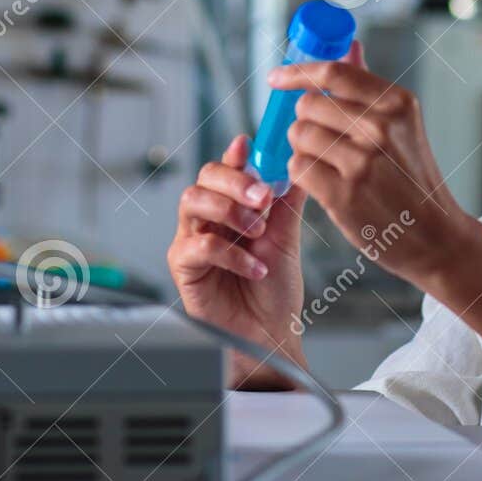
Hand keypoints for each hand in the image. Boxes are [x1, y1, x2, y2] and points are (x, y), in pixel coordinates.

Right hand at [167, 134, 307, 387]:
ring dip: (229, 210)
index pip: (226, 171)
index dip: (234, 155)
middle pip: (203, 179)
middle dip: (234, 180)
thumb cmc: (274, 293)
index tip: (248, 144)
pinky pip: (199, 247)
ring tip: (259, 232)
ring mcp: (192, 243)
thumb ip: (287, 202)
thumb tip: (298, 163)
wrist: (271, 336)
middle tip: (263, 197)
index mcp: (231, 210)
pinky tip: (255, 268)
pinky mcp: (184, 269)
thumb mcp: (287, 239)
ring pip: (193, 203)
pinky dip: (232, 254)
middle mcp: (207, 222)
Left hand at [269, 42, 471, 289]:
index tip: (276, 78)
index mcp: (396, 103)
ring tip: (328, 164)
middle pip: (307, 105)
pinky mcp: (343, 193)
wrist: (434, 235)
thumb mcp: (402, 126)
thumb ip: (369, 88)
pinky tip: (325, 183)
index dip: (297, 72)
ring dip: (303, 149)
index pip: (332, 72)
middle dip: (304, 120)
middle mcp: (380, 127)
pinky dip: (302, 174)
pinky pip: (297, 167)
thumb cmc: (412, 178)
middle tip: (321, 140)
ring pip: (299, 136)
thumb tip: (350, 45)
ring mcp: (361, 161)